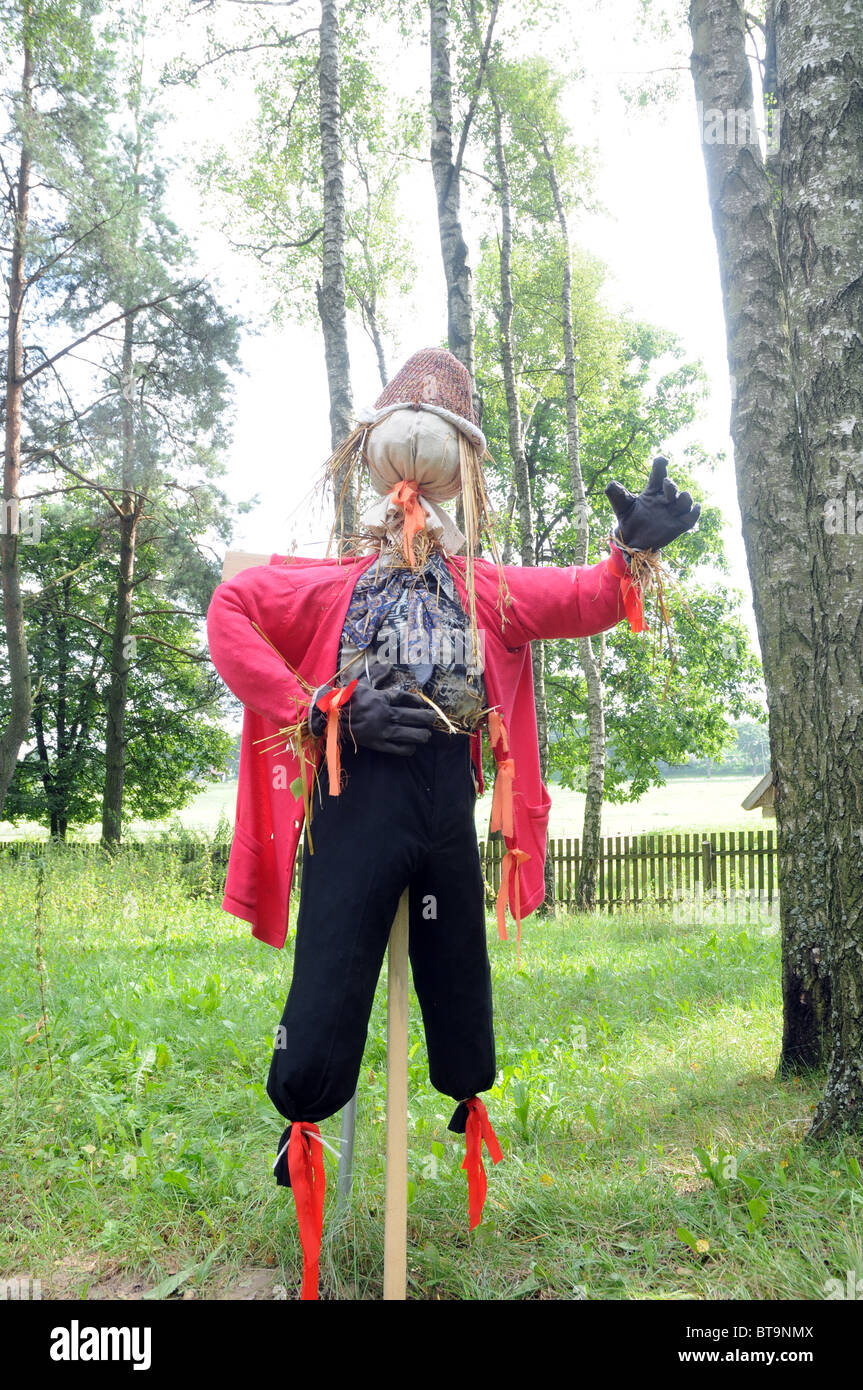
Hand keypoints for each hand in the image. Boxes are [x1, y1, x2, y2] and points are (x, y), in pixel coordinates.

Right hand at [309, 661, 435, 755]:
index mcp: (382, 699)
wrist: (331, 717)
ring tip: (427, 734)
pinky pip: (398, 749)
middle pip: (414, 717)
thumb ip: (377, 675)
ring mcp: (382, 731)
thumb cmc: (346, 699)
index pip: (406, 699)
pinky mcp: (378, 744)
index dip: (418, 702)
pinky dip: (408, 748)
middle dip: (427, 718)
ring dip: (422, 734)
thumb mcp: (361, 684)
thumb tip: (388, 665)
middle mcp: (385, 715)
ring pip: (410, 734)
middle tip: (432, 718)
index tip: (424, 704)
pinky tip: (412, 746)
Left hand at [605, 456, 700, 552]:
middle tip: (666, 485)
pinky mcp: (679, 525)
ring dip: (684, 497)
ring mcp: (673, 512)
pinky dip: (696, 511)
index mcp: (652, 491)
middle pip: (672, 487)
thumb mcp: (621, 507)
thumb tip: (610, 484)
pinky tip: (696, 506)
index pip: (659, 473)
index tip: (662, 460)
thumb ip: (616, 495)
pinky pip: (692, 516)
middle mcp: (664, 499)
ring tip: (676, 498)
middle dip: (671, 485)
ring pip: (685, 500)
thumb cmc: (629, 521)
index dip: (661, 464)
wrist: (633, 542)